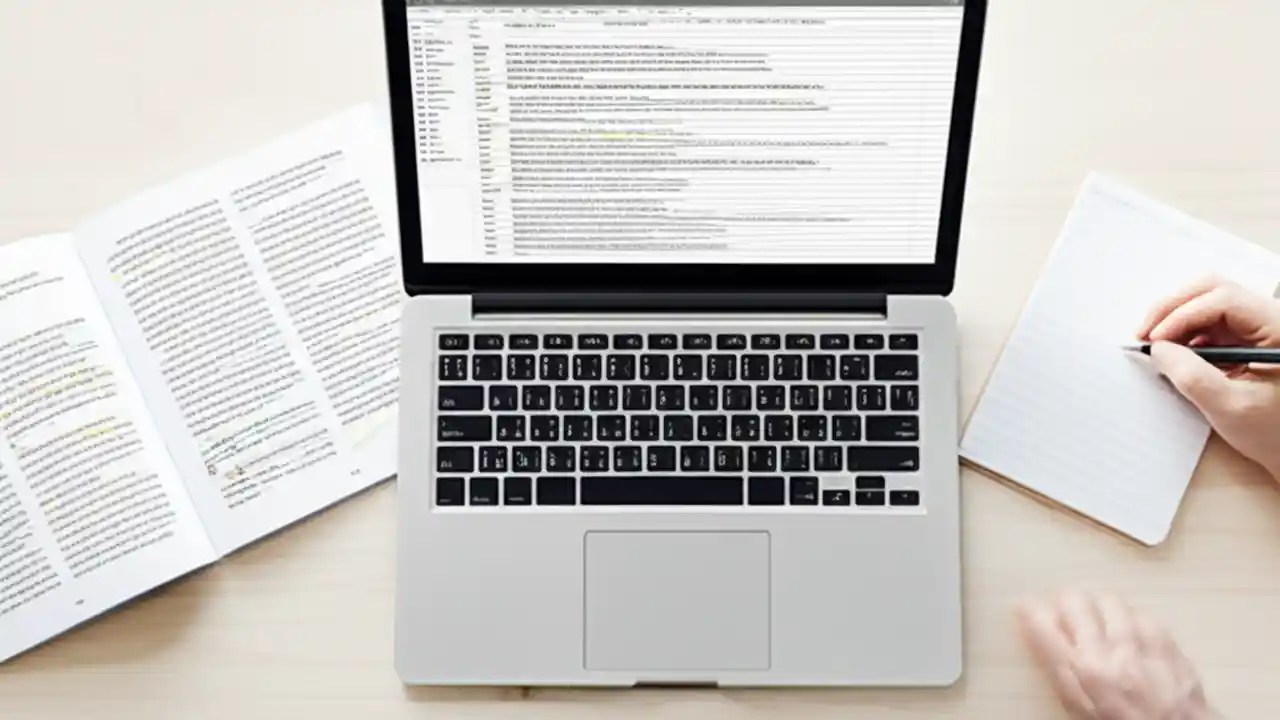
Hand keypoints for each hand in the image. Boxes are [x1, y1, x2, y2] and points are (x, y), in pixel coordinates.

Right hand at [1017, 590, 1212, 719]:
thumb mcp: (1078, 707)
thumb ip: (1058, 670)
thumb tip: (1040, 632)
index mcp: (1082, 673)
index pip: (1043, 625)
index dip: (1028, 610)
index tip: (1024, 606)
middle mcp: (1109, 653)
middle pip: (1075, 602)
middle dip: (1062, 600)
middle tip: (1062, 609)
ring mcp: (1143, 645)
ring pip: (1109, 600)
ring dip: (1096, 603)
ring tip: (1095, 614)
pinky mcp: (1168, 645)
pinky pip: (1142, 614)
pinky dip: (1129, 616)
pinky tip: (1128, 627)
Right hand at [1138, 276, 1279, 479]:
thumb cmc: (1273, 433)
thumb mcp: (1231, 408)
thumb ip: (1193, 377)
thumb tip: (1158, 349)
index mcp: (1279, 329)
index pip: (1224, 300)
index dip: (1184, 315)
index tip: (1155, 341)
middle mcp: (1269, 319)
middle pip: (1213, 290)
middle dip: (1173, 308)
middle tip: (1145, 334)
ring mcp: (1256, 326)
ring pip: (1206, 301)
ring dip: (1175, 320)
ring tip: (1154, 346)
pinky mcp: (1244, 337)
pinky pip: (1207, 322)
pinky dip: (1183, 333)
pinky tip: (1172, 354)